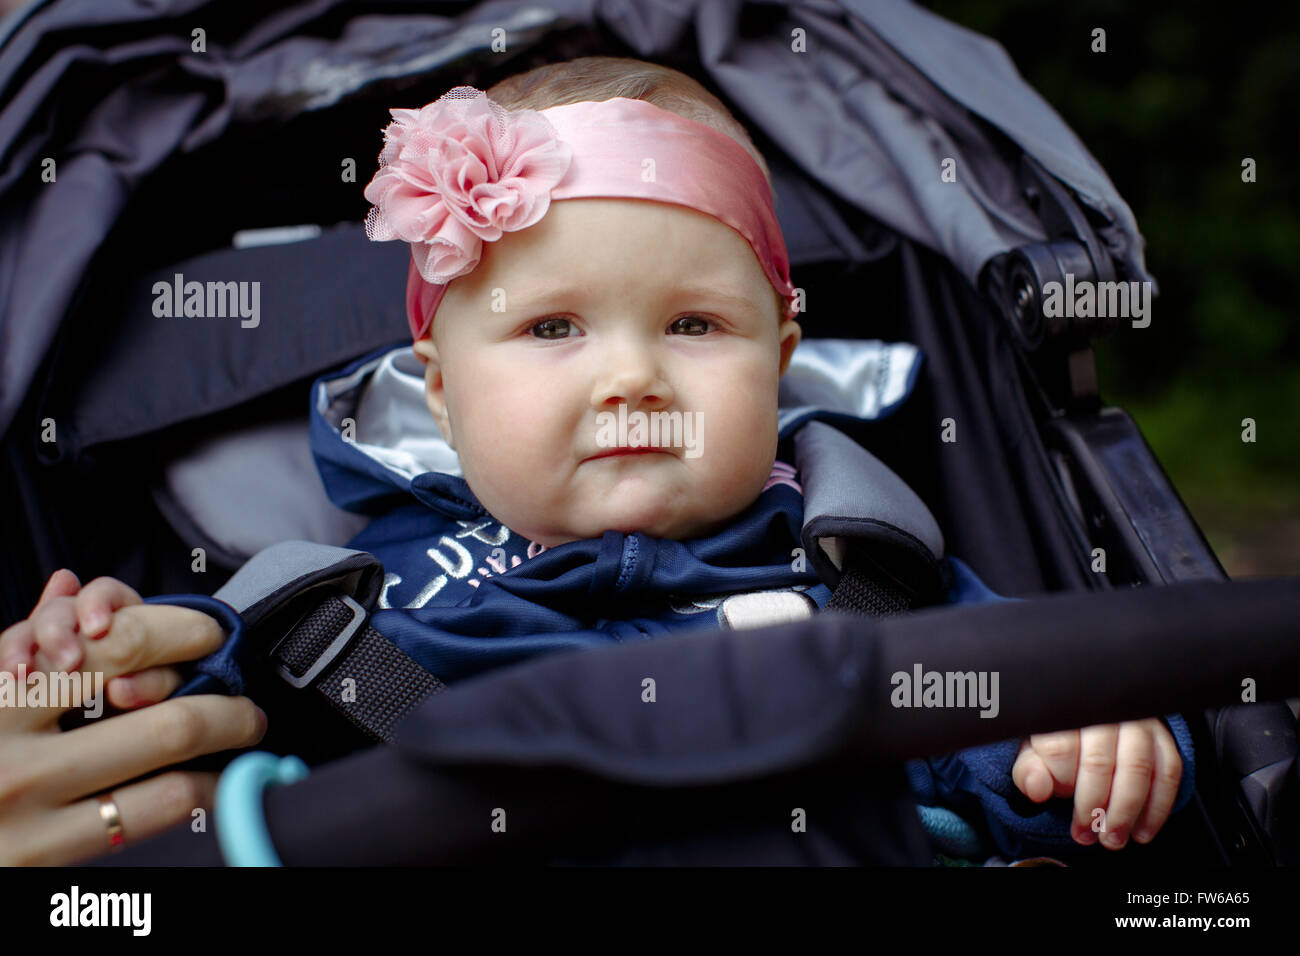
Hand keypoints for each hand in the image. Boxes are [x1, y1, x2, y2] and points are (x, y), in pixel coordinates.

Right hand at [0, 569, 265, 864]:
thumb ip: (27, 640)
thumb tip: (68, 582)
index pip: (117, 646)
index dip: (182, 634)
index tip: (210, 637)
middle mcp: (15, 755)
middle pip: (160, 708)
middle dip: (224, 701)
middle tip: (247, 705)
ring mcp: (30, 811)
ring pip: (170, 757)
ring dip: (226, 737)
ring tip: (242, 733)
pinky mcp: (45, 859)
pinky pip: (156, 810)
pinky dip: (204, 789)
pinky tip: (212, 783)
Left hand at [1011, 720, 1182, 848]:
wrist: (1094, 727)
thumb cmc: (1060, 744)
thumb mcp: (1035, 754)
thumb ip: (1030, 771)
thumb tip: (1037, 790)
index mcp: (1063, 712)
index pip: (1060, 748)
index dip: (1061, 784)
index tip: (1058, 803)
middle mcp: (1102, 710)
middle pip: (1100, 761)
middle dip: (1094, 807)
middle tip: (1089, 835)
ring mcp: (1136, 721)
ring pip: (1137, 767)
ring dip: (1127, 811)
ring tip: (1114, 838)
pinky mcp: (1162, 736)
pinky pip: (1168, 772)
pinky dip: (1158, 807)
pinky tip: (1142, 831)